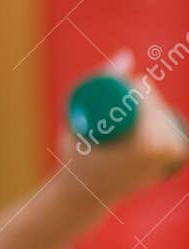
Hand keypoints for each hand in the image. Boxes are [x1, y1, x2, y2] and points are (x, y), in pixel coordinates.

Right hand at [60, 52, 187, 204]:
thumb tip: (128, 54)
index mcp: (145, 142)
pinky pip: (172, 133)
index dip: (138, 88)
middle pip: (158, 108)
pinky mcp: (171, 163)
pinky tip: (149, 120)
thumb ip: (101, 84)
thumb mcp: (79, 120)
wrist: (83, 194)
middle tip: (124, 96)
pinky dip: (160, 122)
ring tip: (131, 108)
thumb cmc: (76, 156)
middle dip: (144, 97)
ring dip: (151, 109)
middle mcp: (164, 152)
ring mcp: (170, 159)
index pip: (148, 100)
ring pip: (166, 119)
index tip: (123, 87)